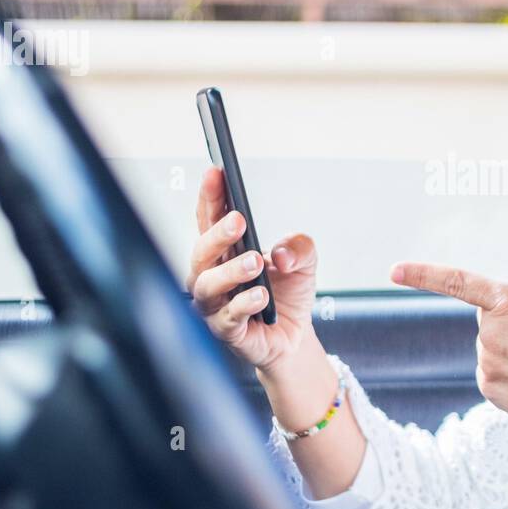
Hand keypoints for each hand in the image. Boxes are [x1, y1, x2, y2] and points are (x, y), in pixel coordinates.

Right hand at [186, 167, 316, 371]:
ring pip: (208, 286)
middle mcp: (212, 276)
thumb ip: (299, 247)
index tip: (216, 172)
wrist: (293, 336)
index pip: (209, 218)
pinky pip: (227, 318)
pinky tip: (261, 296)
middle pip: (202, 251)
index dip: (210, 195)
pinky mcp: (226, 331)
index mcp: (225, 251)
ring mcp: (215, 304)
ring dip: (231, 271)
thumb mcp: (305, 261)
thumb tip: (282, 254)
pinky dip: (243, 305)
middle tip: (238, 221)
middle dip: (217, 235)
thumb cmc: (287, 294)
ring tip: (255, 262)